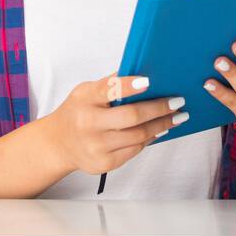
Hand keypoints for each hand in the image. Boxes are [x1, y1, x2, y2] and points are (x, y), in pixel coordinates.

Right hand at [42, 74, 188, 174]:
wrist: (58, 144)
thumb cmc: (77, 112)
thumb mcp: (86, 91)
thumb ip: (111, 84)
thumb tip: (143, 73)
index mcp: (85, 100)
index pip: (109, 90)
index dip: (130, 85)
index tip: (150, 81)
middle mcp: (89, 124)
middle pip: (131, 116)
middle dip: (159, 109)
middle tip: (177, 101)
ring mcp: (96, 146)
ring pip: (138, 136)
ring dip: (162, 125)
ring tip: (177, 116)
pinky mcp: (104, 163)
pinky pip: (135, 149)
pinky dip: (150, 138)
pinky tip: (160, 129)